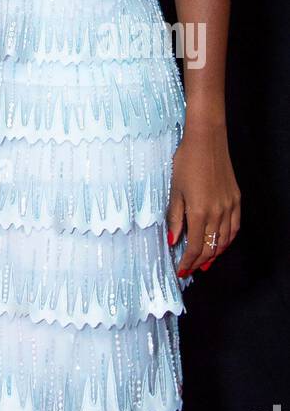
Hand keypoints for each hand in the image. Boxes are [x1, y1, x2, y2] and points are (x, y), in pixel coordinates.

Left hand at [167, 122, 240, 276]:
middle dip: (199, 261)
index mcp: (199, 212)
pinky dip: (227, 240)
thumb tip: (172, 241)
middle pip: (210, 247)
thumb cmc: (186, 161)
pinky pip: (234, 227)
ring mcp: (229, 207)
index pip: (195, 247)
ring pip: (225, 240)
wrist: (207, 140)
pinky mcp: (236, 199)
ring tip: (204, 262)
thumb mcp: (175, 189)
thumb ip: (175, 217)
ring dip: (214, 254)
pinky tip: (221, 243)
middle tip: (190, 269)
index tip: (181, 270)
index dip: (188, 262)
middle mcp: (217, 213)